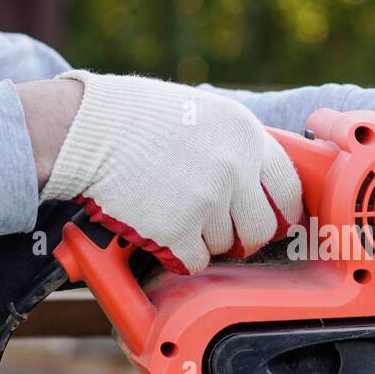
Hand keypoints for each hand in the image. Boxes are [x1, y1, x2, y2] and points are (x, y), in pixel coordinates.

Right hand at [29, 71, 301, 274]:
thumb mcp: (202, 110)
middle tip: (224, 233)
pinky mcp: (177, 231)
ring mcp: (207, 202)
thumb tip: (258, 180)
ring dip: (203, 240)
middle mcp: (235, 169)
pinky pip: (194, 262)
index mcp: (246, 134)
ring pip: (224, 245)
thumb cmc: (135, 117)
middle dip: (243, 236)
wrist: (85, 131)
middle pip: (260, 227)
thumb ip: (235, 144)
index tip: (276, 220)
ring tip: (174, 215)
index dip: (283, 210)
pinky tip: (161, 232)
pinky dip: (178, 255)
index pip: (289, 187)